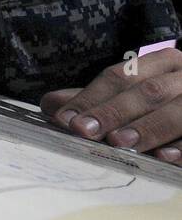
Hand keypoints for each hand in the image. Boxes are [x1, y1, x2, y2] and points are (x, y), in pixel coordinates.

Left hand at [40, 47, 181, 165]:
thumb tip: (51, 105)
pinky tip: (165, 156)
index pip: (119, 77)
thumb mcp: (133, 96)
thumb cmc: (168, 105)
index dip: (91, 98)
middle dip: (114, 112)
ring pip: (177, 110)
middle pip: (147, 91)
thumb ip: (97, 101)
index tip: (65, 119)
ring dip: (147, 128)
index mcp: (162, 63)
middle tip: (85, 131)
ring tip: (120, 143)